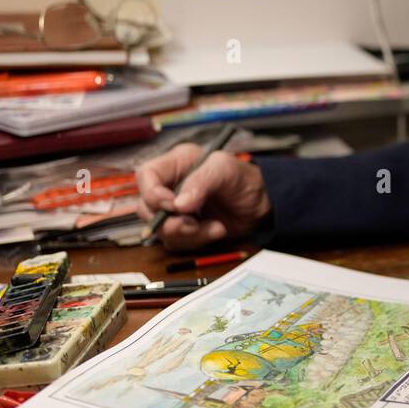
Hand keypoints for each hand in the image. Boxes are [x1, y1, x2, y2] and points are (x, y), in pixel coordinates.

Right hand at [135, 143, 271, 250]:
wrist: (262, 204)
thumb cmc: (244, 179)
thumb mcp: (224, 170)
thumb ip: (201, 182)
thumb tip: (178, 204)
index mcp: (176, 164)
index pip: (146, 176)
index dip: (152, 193)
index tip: (173, 205)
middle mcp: (171, 187)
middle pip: (147, 207)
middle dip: (170, 220)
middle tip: (193, 222)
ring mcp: (176, 211)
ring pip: (161, 230)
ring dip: (189, 234)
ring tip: (216, 226)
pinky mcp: (185, 230)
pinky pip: (177, 243)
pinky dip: (197, 241)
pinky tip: (217, 230)